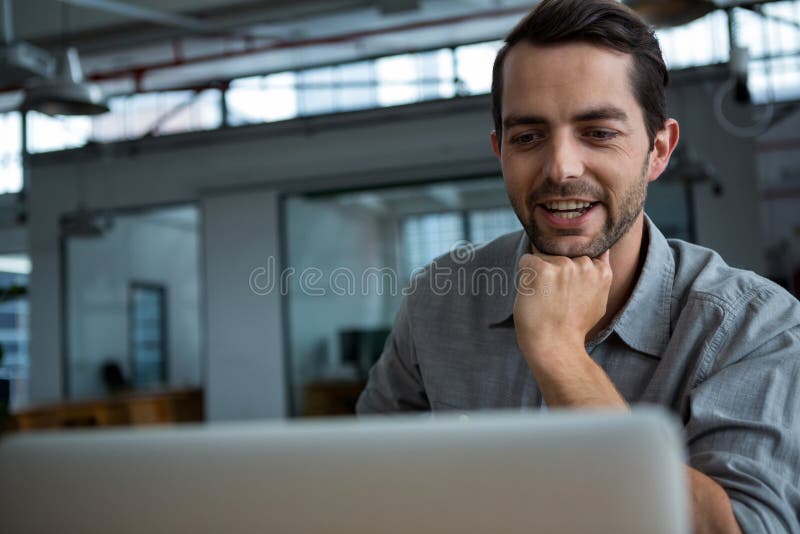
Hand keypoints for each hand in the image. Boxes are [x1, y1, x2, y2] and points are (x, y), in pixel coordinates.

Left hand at [513, 250, 612, 364]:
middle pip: (559, 256)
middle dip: (554, 272)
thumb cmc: (573, 328)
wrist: (556, 347)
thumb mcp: (598, 301)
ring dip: (539, 275)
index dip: (566, 276)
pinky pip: (526, 261)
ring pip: (542, 258)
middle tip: (555, 300)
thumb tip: (604, 252)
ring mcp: (564, 266)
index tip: (566, 294)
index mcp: (601, 271)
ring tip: (545, 300)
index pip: (577, 256)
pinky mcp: (542, 269)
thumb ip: (599, 276)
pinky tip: (533, 295)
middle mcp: (585, 264)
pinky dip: (524, 277)